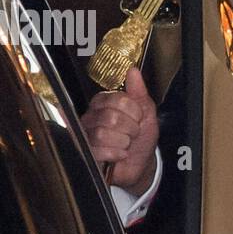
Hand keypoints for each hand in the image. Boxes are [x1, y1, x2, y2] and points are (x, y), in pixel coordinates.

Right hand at [80, 67, 158, 192]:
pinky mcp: (86, 153)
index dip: (134, 111)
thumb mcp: (146, 113)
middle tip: (133, 133)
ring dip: (123, 141)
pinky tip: (120, 154)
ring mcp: (85, 134)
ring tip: (126, 144)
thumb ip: (139, 92)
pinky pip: (98, 150)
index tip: (138, 118)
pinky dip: (116, 153)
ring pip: (103, 133)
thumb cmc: (141, 137)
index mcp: (103, 102)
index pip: (117, 99)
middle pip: (110, 117)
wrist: (141, 163)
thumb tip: (133, 70)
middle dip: (130, 128)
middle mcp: (91, 116)